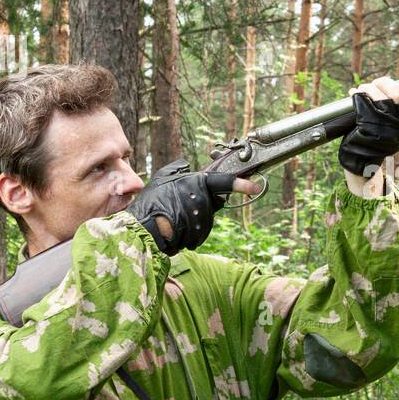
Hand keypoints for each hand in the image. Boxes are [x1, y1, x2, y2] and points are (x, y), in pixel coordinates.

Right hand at [126, 159, 258, 255]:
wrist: (141, 229)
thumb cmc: (151, 202)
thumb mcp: (161, 179)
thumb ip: (176, 170)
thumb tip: (185, 164)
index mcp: (197, 183)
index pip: (224, 182)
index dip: (242, 184)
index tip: (256, 186)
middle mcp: (203, 200)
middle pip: (214, 204)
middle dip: (202, 207)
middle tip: (181, 208)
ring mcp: (202, 219)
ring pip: (205, 221)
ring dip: (192, 222)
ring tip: (173, 220)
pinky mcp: (198, 234)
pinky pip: (199, 235)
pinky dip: (188, 235)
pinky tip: (174, 231)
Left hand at [338, 70, 398, 177]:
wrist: (365, 154)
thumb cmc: (383, 132)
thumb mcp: (398, 121)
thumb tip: (398, 82)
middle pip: (398, 94)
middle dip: (384, 83)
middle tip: (377, 83)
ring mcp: (388, 126)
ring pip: (380, 97)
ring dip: (368, 88)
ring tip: (363, 88)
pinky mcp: (371, 126)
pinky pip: (364, 103)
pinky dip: (357, 96)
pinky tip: (353, 93)